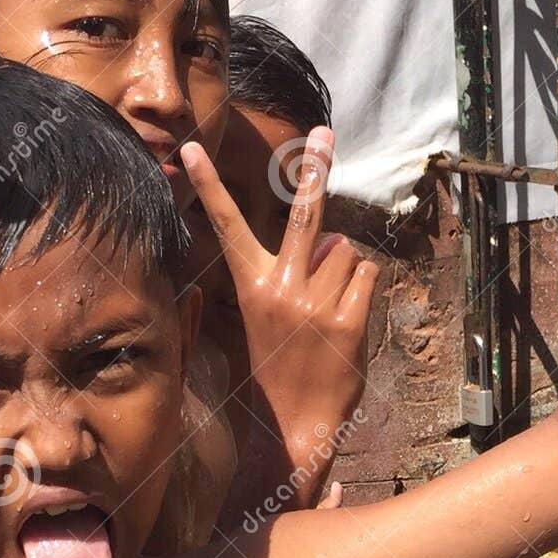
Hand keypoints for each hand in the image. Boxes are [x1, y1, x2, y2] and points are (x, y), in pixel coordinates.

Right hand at [182, 133, 376, 497]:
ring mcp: (316, 304)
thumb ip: (297, 272)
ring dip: (345, 270)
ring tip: (329, 309)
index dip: (208, 186)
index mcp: (251, 286)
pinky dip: (364, 288)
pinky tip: (348, 319)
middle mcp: (281, 288)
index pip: (227, 226)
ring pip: (345, 251)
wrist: (295, 423)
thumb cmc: (281, 369)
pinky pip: (368, 274)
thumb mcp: (269, 317)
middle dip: (315, 167)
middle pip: (304, 215)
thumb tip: (332, 237)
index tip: (190, 148)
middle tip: (324, 133)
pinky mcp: (348, 320)